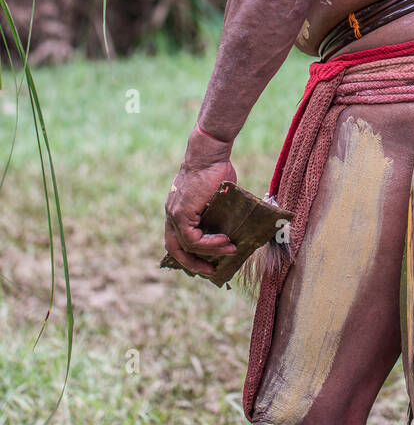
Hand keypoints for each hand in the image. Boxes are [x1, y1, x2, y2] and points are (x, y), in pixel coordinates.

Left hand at [164, 129, 237, 275]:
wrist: (210, 153)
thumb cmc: (217, 170)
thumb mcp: (217, 198)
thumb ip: (217, 214)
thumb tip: (231, 229)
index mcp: (177, 211)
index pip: (176, 240)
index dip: (189, 254)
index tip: (206, 261)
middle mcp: (171, 215)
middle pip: (174, 250)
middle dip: (192, 264)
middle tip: (211, 271)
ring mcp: (174, 214)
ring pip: (185, 247)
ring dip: (209, 254)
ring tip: (230, 250)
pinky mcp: (181, 213)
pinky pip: (192, 239)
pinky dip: (209, 245)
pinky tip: (225, 242)